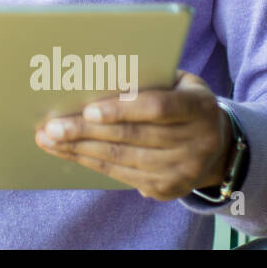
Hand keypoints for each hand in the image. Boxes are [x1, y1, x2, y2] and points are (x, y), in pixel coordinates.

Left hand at [33, 70, 232, 200]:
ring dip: (79, 149)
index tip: (89, 110)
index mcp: (200, 108)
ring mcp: (183, 170)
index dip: (122, 109)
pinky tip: (67, 152)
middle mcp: (196, 143)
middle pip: (132, 137)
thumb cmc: (184, 99)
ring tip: (49, 139)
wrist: (218, 145)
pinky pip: (121, 175)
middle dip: (86, 131)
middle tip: (51, 126)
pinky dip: (90, 162)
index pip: (157, 108)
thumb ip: (147, 79)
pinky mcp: (167, 189)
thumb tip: (97, 78)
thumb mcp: (178, 82)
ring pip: (121, 159)